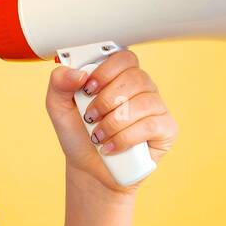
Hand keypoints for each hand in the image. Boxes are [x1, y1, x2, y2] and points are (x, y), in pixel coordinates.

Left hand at [45, 47, 177, 195]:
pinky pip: (150, 126)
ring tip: (97, 136)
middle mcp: (142, 88)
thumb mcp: (59, 107)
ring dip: (113, 123)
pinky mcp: (166, 129)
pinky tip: (110, 147)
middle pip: (134, 78)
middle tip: (90, 117)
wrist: (89, 168)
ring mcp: (157, 108)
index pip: (124, 57)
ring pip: (142, 103)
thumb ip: (59, 83)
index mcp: (120, 76)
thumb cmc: (79, 134)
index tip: (88, 88)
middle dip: (106, 101)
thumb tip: (77, 73)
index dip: (106, 70)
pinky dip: (124, 139)